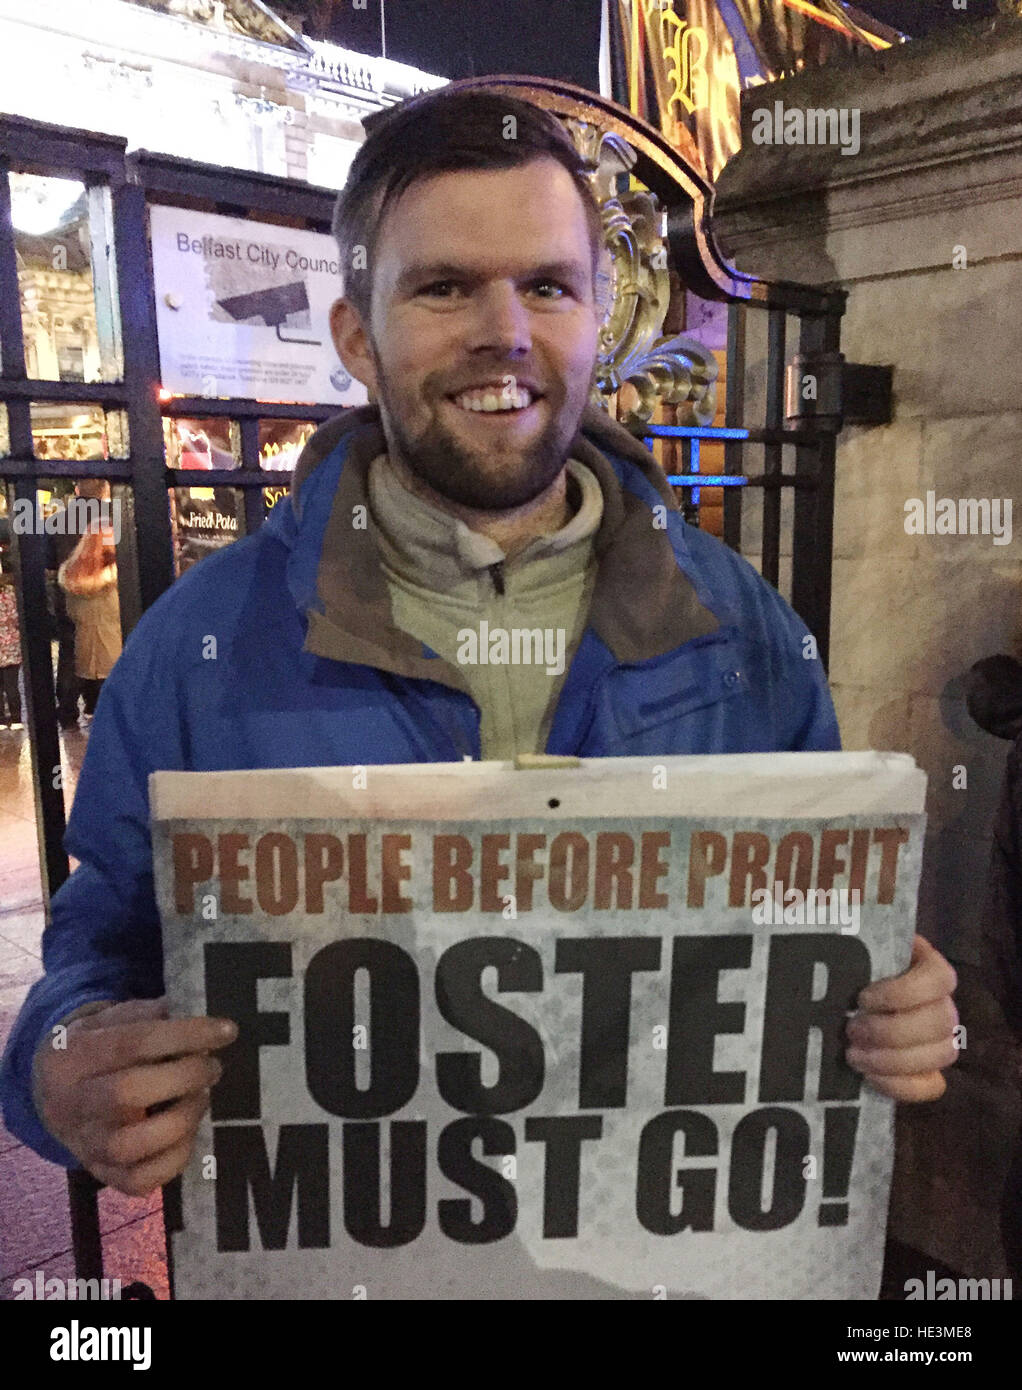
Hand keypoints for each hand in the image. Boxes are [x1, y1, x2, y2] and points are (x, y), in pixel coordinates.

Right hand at [32, 998, 237, 1195]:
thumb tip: (204, 1022)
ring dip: (180, 1120)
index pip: (133, 1042)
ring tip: (201, 1098)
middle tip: (213, 1066)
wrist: (52, 1091)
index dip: (185, 1035)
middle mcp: (71, 1103)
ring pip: (130, 1145)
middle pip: (127, 1094)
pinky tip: (189, 1133)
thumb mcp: (114, 1019)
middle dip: (184, 1077)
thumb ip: (154, 1016)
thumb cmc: (98, 1048)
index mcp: (74, 1055)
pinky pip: (139, 1181)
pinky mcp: (101, 1174)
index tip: (226, 1030)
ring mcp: (84, 1144)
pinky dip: (173, 1160)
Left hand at [845, 935, 958, 1101]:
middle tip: (851, 1030)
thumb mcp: (848, 946)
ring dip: (894, 1060)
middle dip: (891, 1031)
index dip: (904, 992)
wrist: (843, 1001)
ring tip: (853, 1055)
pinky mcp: (929, 1071)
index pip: (939, 978)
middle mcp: (942, 1004)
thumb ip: (847, 935)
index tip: (863, 998)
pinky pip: (932, 1086)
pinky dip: (901, 1087)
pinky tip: (869, 1078)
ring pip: (941, 1054)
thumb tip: (823, 919)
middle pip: (941, 1021)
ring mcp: (941, 1039)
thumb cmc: (845, 967)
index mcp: (927, 967)